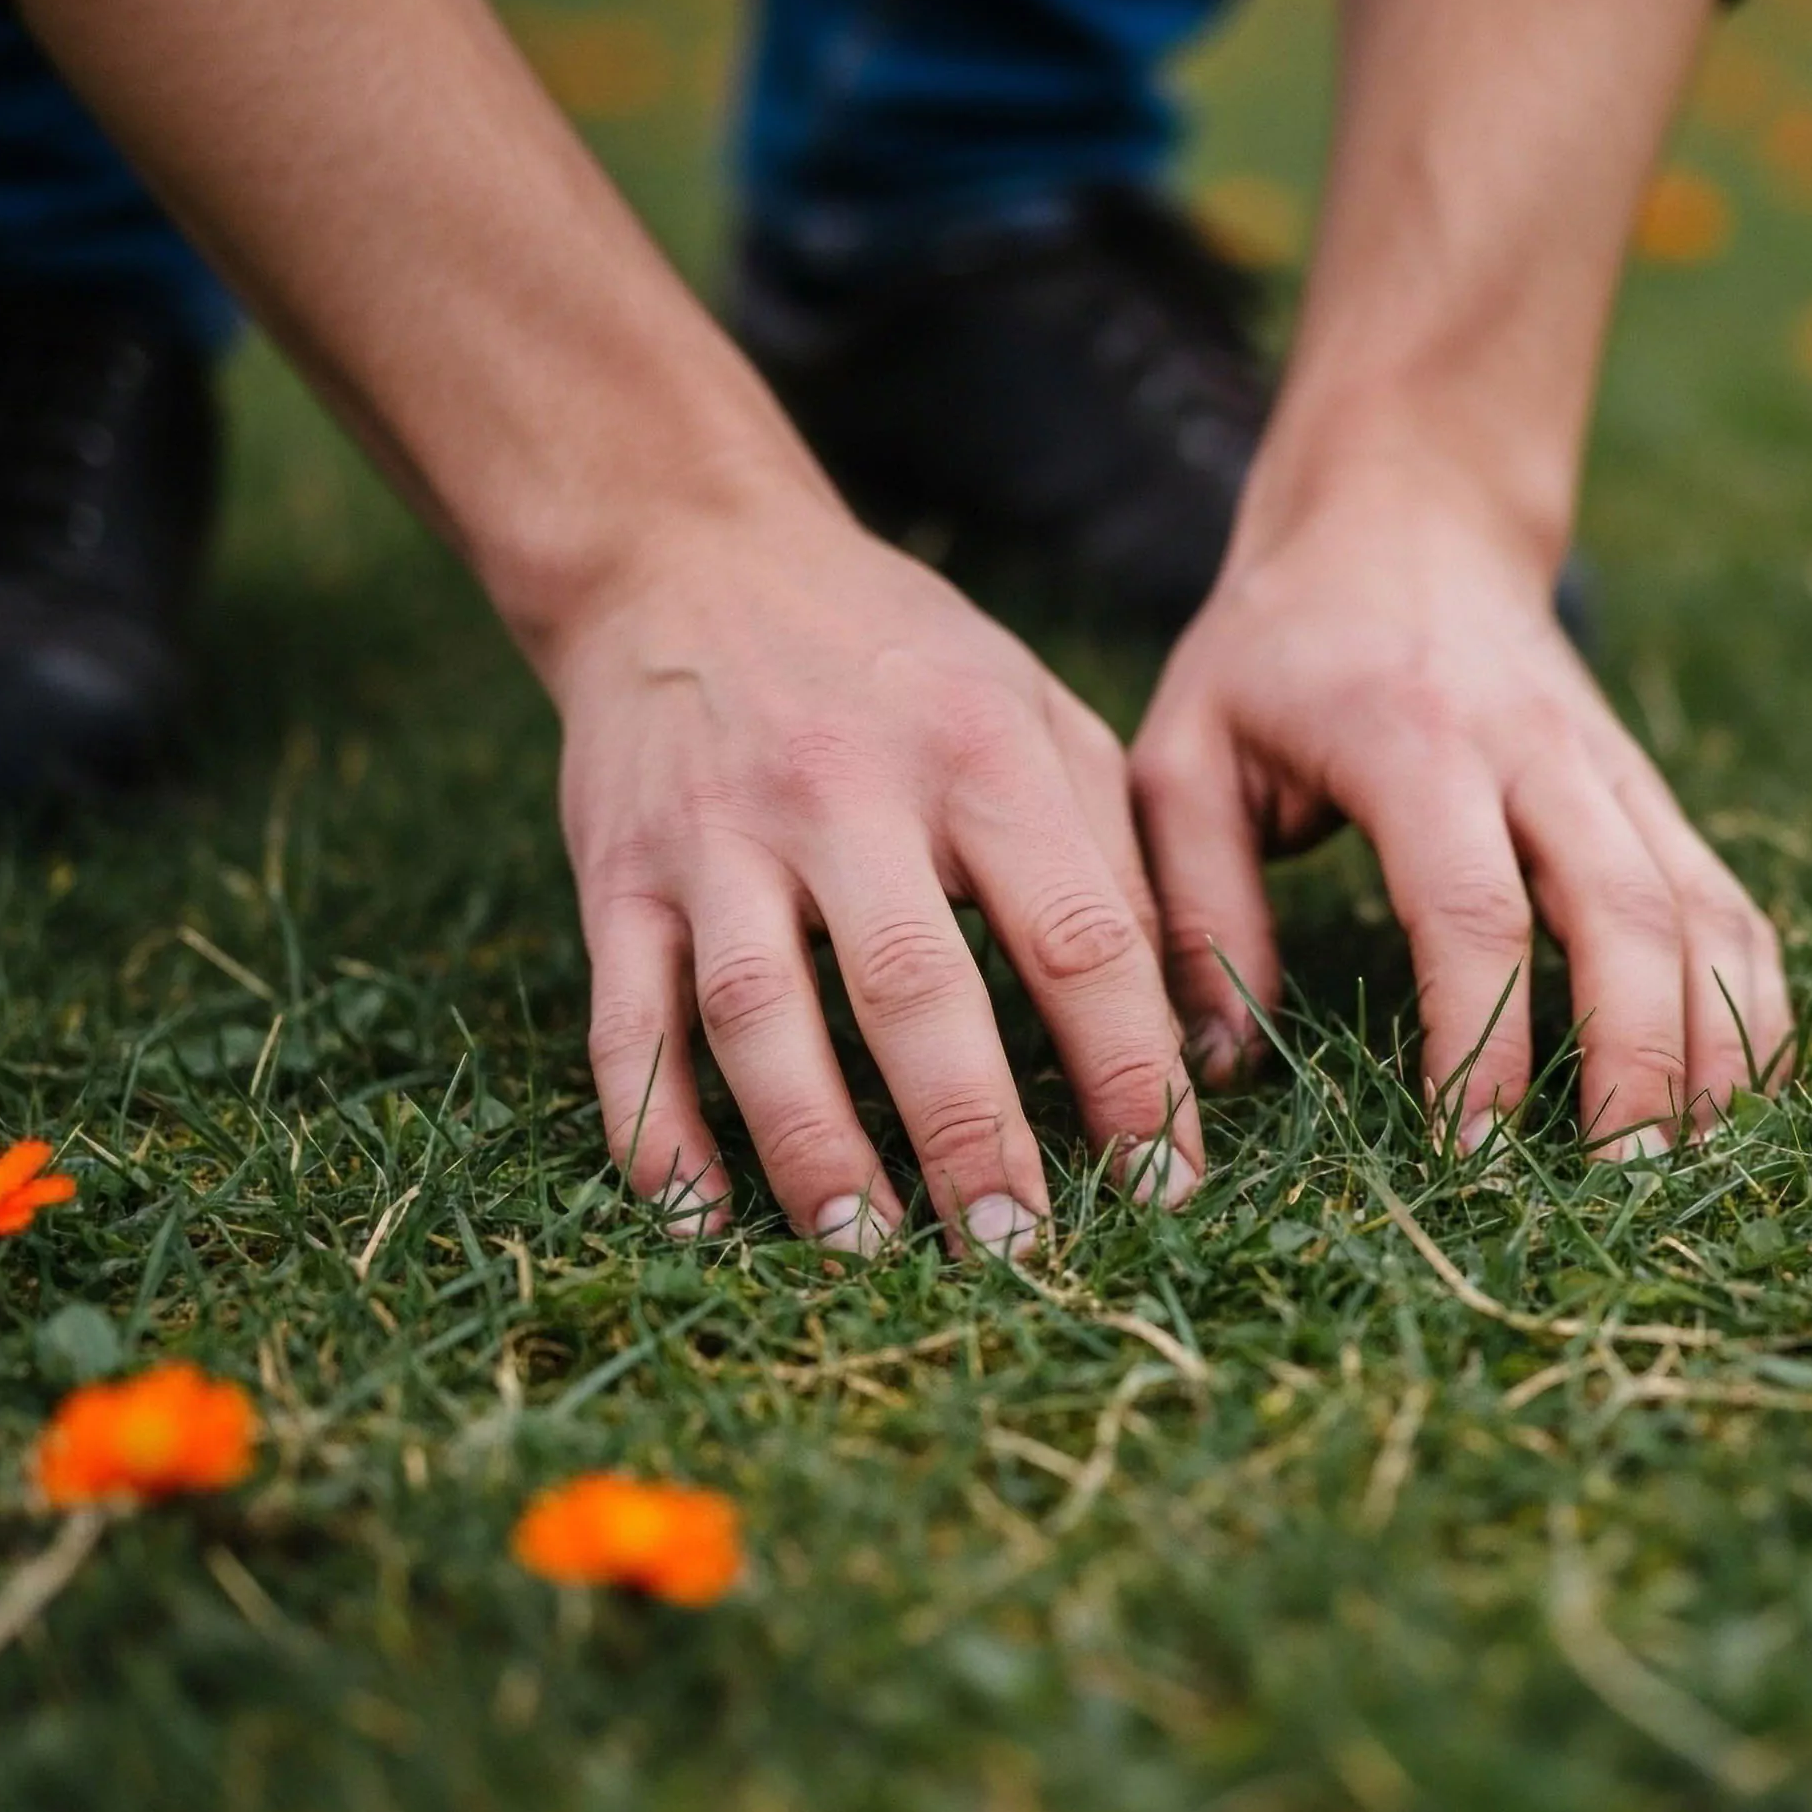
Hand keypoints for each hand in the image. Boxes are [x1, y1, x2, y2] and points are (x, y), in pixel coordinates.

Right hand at [549, 524, 1200, 1251]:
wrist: (688, 557)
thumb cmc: (902, 663)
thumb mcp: (1038, 712)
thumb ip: (1118, 857)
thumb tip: (1196, 1037)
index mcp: (980, 754)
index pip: (1077, 935)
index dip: (1129, 1072)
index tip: (1165, 1186)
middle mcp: (846, 793)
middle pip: (915, 990)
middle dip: (973, 1139)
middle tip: (1020, 1253)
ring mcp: (717, 837)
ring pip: (761, 1015)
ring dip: (816, 1151)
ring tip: (868, 1253)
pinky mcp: (615, 875)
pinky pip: (629, 1019)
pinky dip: (659, 1128)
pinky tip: (699, 1218)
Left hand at [1130, 497, 1788, 1154]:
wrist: (1406, 520)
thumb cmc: (1276, 656)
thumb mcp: (1185, 752)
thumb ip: (1195, 908)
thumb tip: (1219, 1068)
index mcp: (1411, 739)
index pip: (1472, 908)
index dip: (1486, 1040)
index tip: (1473, 1157)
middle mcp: (1539, 751)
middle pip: (1626, 913)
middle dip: (1637, 1063)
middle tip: (1620, 1192)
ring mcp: (1616, 772)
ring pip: (1703, 911)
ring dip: (1716, 1047)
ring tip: (1691, 1171)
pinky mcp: (1656, 796)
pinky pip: (1730, 904)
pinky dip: (1753, 1005)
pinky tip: (1741, 1102)